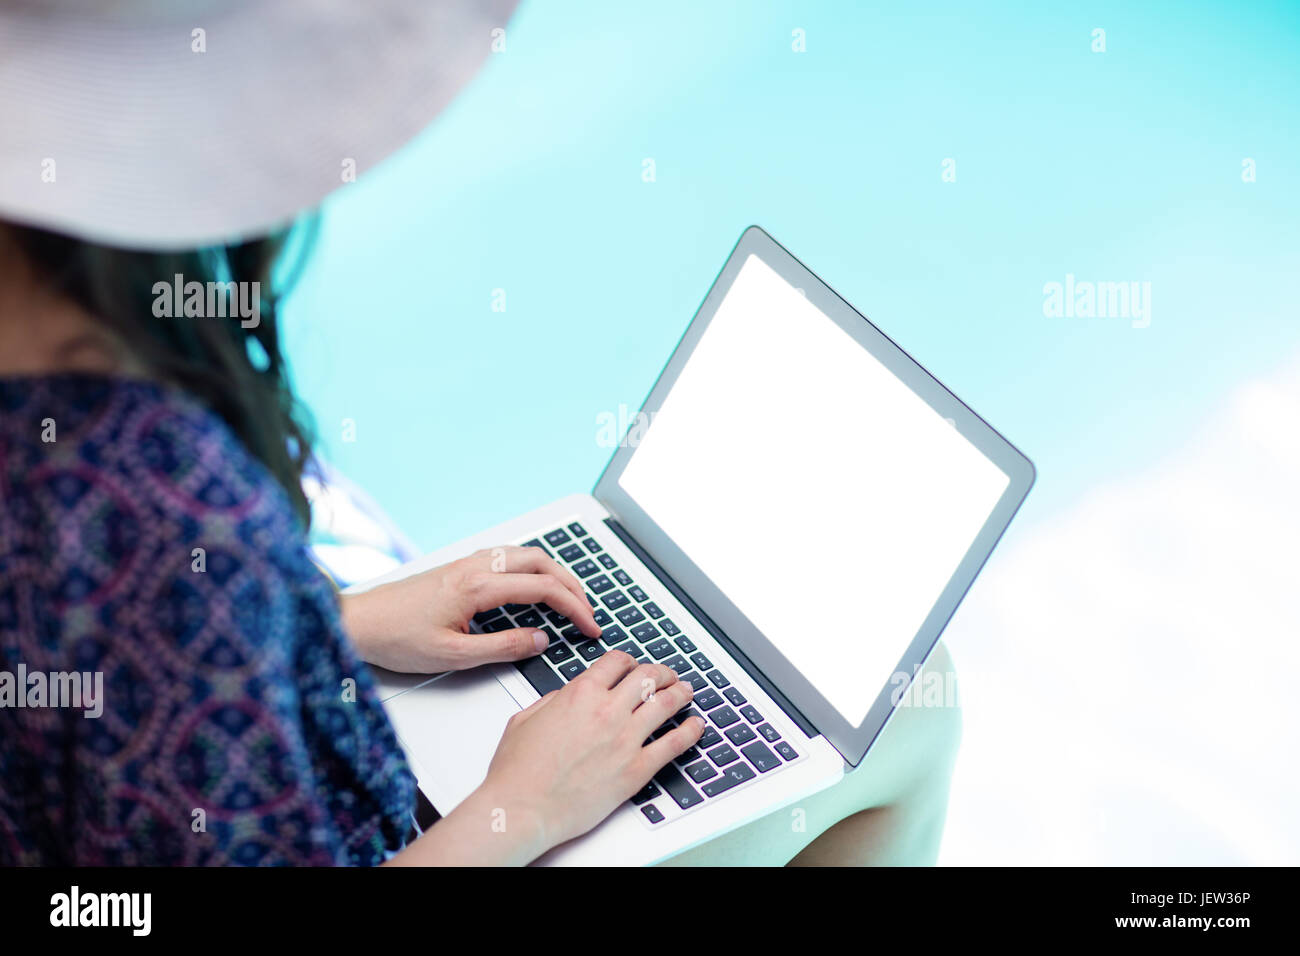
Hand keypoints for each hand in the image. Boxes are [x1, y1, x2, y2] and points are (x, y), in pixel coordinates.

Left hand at [341, 546, 600, 672]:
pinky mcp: (459, 567)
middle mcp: (476, 566)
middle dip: (574, 585)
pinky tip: (535, 585)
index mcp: (479, 586)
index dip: (575, 608)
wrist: (358, 622)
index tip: (590, 628)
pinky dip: (533, 568)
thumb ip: (503, 647)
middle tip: (589, 612)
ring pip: (527, 555)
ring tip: (570, 598)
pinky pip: (509, 557)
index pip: (544, 589)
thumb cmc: (396, 638)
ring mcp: (468, 562)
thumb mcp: (454, 656)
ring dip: (555, 573)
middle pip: (543, 563)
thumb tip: (540, 640)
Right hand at [476, 651, 705, 855]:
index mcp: (579, 694)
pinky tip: (696, 726)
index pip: (617, 662)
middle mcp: (607, 711)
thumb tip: (566, 696)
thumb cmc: (518, 771)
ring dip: (680, 693)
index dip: (629, 661)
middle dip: (661, 673)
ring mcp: (625, 739)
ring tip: (686, 692)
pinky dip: (690, 731)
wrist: (522, 808)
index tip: (634, 665)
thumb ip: (551, 701)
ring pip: (666, 704)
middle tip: (667, 676)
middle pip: (647, 677)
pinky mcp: (636, 769)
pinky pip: (673, 744)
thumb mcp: (525, 719)